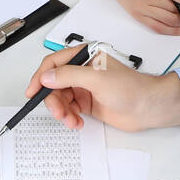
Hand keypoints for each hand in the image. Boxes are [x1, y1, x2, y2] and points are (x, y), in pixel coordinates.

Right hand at [24, 45, 179, 131]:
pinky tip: (77, 123)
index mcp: (83, 57)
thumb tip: (47, 77)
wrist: (148, 108)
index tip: (32, 91)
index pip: (53, 64)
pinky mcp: (87, 103)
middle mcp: (81, 71)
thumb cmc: (131, 88)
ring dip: (62, 112)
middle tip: (58, 113)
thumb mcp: (97, 78)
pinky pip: (69, 110)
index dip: (40, 77)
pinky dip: (69, 118)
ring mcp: (84, 88)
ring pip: (60, 99)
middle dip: (53, 100)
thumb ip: (69, 75)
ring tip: (71, 121)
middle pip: (54, 84)